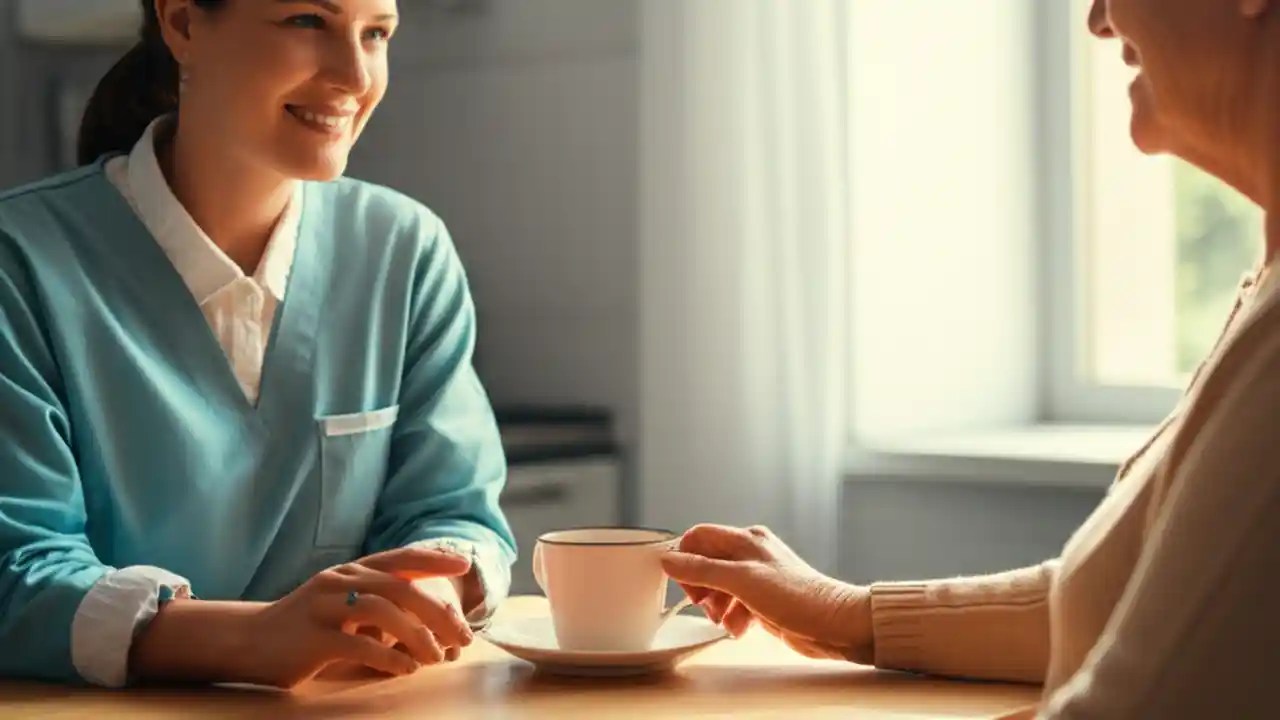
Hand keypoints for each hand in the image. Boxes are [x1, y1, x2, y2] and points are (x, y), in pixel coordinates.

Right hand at [238, 546, 475, 687]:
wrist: (249, 641)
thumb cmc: (307, 626)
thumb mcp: (343, 603)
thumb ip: (379, 600)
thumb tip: (431, 613)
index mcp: (351, 571)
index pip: (399, 559)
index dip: (433, 559)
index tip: (464, 565)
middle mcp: (339, 581)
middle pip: (399, 588)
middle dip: (437, 612)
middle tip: (462, 636)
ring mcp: (324, 607)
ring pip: (382, 611)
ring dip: (417, 635)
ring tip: (436, 657)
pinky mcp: (312, 638)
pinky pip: (358, 644)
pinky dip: (388, 657)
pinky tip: (406, 669)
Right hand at [661, 524, 872, 662]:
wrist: (833, 624)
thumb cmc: (797, 596)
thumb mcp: (741, 581)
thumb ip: (702, 570)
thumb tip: (669, 559)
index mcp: (746, 539)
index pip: (700, 537)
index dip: (685, 558)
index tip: (683, 582)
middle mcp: (751, 554)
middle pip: (706, 563)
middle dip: (700, 586)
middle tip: (704, 604)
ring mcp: (757, 577)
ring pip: (719, 587)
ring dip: (715, 605)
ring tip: (724, 619)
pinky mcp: (764, 599)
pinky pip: (735, 604)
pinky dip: (732, 616)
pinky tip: (739, 628)